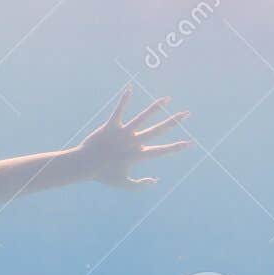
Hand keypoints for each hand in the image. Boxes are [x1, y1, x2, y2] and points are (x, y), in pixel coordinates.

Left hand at [76, 87, 190, 188]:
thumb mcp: (123, 184)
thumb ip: (140, 186)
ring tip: (167, 98)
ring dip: (156, 107)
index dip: (177, 147)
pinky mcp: (110, 126)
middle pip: (158, 130)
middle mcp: (133, 142)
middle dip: (174, 121)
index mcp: (138, 156)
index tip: (190, 142)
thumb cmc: (103, 175)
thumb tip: (156, 181)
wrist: (83, 165)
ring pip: (142, 117)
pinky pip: (119, 110)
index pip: (162, 150)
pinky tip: (130, 88)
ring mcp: (122, 133)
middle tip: (186, 113)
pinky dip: (124, 100)